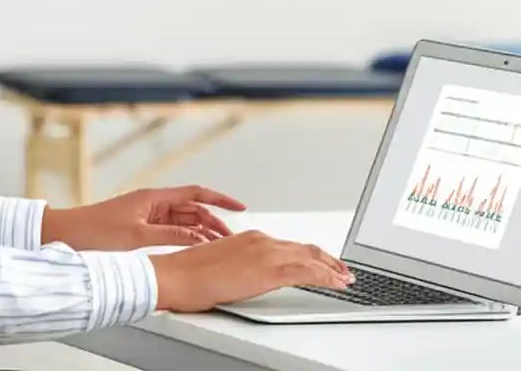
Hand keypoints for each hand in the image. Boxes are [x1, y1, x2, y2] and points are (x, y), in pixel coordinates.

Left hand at [40, 185, 245, 250]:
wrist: (66, 234)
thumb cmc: (95, 232)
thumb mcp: (137, 237)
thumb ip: (170, 235)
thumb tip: (198, 236)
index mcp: (153, 198)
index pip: (195, 194)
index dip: (220, 200)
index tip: (240, 207)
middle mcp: (152, 204)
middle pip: (192, 209)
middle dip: (214, 221)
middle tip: (231, 238)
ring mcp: (147, 216)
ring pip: (183, 221)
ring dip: (201, 231)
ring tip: (219, 246)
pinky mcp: (140, 228)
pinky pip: (170, 230)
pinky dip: (185, 238)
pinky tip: (195, 249)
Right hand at [149, 230, 353, 311]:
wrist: (176, 276)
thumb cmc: (190, 275)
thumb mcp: (222, 267)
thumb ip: (242, 268)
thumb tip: (250, 278)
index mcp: (250, 238)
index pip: (290, 246)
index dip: (310, 255)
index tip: (323, 264)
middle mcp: (262, 240)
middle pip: (305, 249)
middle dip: (328, 260)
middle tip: (342, 270)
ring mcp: (266, 252)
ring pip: (311, 258)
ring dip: (332, 268)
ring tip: (345, 278)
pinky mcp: (269, 269)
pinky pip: (308, 272)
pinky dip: (327, 276)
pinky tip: (337, 283)